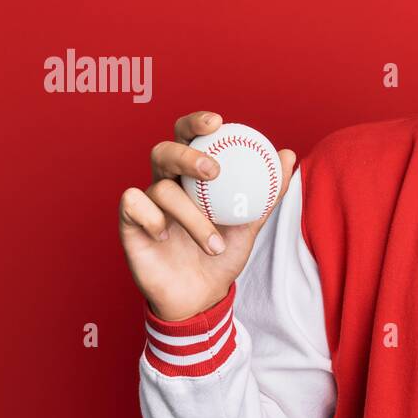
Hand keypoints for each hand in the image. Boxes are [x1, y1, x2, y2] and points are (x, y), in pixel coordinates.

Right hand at [118, 110, 295, 320]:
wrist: (202, 295)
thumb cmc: (222, 254)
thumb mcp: (250, 224)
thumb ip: (267, 192)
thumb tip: (287, 155)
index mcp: (192, 177)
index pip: (189, 137)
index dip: (197, 122)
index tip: (219, 122)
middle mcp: (167, 184)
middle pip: (165, 151)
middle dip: (187, 154)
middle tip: (213, 170)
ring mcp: (147, 203)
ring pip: (161, 189)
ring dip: (192, 217)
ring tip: (215, 245)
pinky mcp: (129, 223)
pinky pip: (134, 206)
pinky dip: (153, 219)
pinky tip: (166, 237)